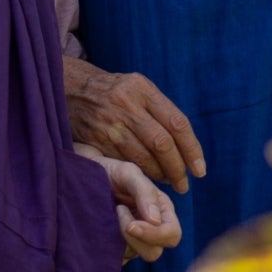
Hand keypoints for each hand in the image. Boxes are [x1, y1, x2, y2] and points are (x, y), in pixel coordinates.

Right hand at [64, 55, 204, 193]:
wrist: (72, 88)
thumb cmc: (114, 91)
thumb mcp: (137, 87)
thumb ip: (159, 110)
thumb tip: (187, 144)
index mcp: (143, 89)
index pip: (177, 123)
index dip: (192, 149)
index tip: (200, 170)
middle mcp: (128, 104)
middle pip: (162, 143)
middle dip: (177, 168)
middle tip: (184, 185)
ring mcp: (111, 122)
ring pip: (144, 157)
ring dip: (159, 175)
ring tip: (167, 182)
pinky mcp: (96, 138)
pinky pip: (124, 162)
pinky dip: (139, 174)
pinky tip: (145, 178)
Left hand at [76, 147, 182, 262]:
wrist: (85, 175)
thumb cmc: (110, 170)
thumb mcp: (128, 173)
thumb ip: (145, 192)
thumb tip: (156, 221)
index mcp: (162, 210)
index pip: (172, 235)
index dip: (154, 235)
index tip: (131, 225)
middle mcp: (152, 227)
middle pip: (155, 251)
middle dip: (136, 239)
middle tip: (117, 213)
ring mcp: (135, 240)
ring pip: (135, 256)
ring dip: (121, 239)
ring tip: (111, 213)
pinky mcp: (118, 248)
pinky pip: (118, 259)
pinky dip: (110, 246)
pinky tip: (103, 227)